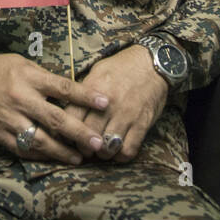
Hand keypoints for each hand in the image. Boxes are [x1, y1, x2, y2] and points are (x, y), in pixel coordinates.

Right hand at [0, 53, 109, 163]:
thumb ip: (46, 79)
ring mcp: (9, 117)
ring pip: (39, 139)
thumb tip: (73, 92)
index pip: (63, 88)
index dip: (85, 96)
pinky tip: (53, 158)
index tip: (105, 103)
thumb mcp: (24, 64)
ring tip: (78, 158)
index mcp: (29, 77)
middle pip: (55, 118)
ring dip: (61, 151)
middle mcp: (20, 98)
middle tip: (97, 143)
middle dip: (79, 132)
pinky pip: (22, 148)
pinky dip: (39, 155)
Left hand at [65, 45, 168, 162]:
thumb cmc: (122, 67)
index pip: (71, 117)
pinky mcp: (142, 123)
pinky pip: (128, 150)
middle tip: (84, 148)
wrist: (152, 63)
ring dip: (102, 153)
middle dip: (83, 146)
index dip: (66, 130)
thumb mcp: (97, 71)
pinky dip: (121, 155)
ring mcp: (126, 115)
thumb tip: (68, 110)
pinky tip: (118, 150)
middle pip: (87, 135)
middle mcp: (108, 104)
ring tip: (101, 150)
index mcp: (93, 89)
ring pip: (107, 147)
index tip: (69, 135)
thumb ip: (83, 91)